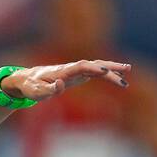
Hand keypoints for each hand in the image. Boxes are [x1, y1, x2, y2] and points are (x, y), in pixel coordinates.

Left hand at [1, 60, 130, 102]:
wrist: (27, 80)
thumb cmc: (30, 87)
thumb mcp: (36, 92)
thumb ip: (48, 90)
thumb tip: (61, 86)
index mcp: (63, 71)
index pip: (81, 67)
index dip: (93, 68)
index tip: (105, 71)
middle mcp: (72, 68)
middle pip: (94, 64)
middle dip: (110, 66)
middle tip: (126, 70)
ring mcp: (76, 71)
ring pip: (97, 67)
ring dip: (112, 69)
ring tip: (128, 71)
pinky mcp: (78, 75)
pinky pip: (95, 73)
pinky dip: (107, 74)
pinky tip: (118, 78)